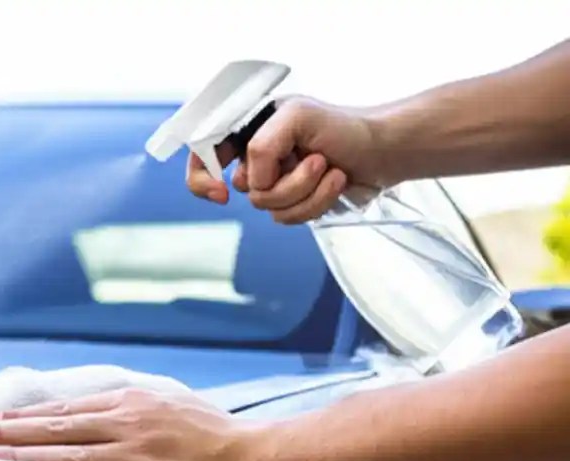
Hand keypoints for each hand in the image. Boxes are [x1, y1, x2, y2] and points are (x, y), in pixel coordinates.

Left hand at [0, 387, 280, 460]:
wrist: (256, 455)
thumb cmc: (212, 432)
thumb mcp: (163, 403)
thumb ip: (123, 408)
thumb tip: (85, 414)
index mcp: (124, 402)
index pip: (56, 412)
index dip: (14, 418)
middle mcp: (123, 423)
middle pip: (48, 430)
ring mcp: (134, 455)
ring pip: (62, 456)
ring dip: (15, 458)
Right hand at [185, 96, 386, 223]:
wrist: (383, 152)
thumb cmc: (345, 126)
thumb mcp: (296, 117)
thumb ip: (261, 146)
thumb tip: (256, 182)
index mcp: (251, 129)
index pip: (203, 153)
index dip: (202, 178)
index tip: (221, 193)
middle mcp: (258, 156)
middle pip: (239, 188)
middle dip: (280, 182)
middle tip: (312, 161)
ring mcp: (276, 182)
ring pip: (267, 207)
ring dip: (304, 192)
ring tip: (329, 170)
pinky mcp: (295, 203)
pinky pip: (287, 218)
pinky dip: (315, 203)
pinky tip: (335, 183)